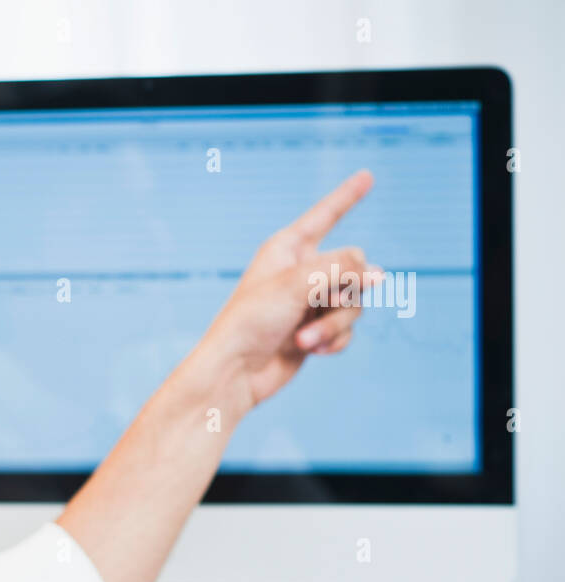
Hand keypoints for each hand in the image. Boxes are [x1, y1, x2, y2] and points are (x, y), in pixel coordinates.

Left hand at [203, 170, 383, 408]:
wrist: (235, 371)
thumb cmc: (252, 321)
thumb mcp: (296, 284)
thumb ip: (342, 269)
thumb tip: (380, 273)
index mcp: (288, 248)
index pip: (325, 215)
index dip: (347, 196)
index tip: (368, 175)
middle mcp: (302, 271)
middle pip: (355, 268)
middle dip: (345, 291)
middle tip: (326, 303)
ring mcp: (310, 302)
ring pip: (354, 303)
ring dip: (334, 324)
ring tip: (304, 339)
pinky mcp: (316, 330)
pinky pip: (346, 329)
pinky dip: (333, 341)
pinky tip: (312, 351)